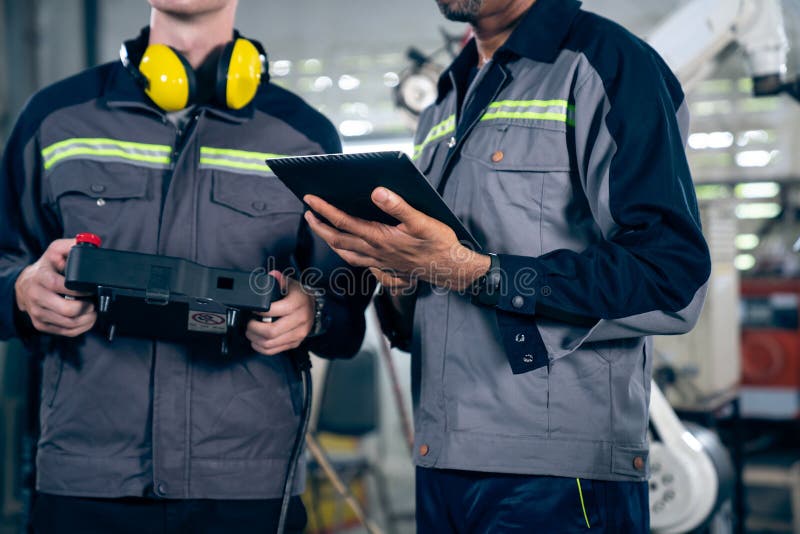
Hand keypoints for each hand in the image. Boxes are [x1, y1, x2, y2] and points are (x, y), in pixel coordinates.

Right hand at [14, 238, 95, 336]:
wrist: (25, 285)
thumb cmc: (46, 268)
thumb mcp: (56, 251)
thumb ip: (72, 245)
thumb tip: (90, 244)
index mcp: (41, 278)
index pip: (62, 287)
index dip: (80, 290)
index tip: (91, 289)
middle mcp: (37, 297)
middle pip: (68, 310)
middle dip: (87, 308)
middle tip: (94, 302)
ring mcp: (38, 313)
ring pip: (69, 324)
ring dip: (87, 319)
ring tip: (93, 311)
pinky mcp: (41, 325)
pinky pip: (66, 332)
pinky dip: (81, 328)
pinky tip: (86, 319)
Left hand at [246, 270, 314, 355]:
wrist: (313, 307)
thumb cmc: (299, 295)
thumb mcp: (290, 284)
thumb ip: (279, 279)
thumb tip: (272, 275)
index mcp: (298, 303)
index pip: (273, 311)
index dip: (258, 312)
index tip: (252, 310)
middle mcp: (300, 320)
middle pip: (271, 331)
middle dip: (254, 329)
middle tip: (248, 324)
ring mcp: (298, 333)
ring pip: (271, 343)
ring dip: (255, 339)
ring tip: (250, 332)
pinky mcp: (295, 342)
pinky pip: (275, 350)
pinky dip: (262, 348)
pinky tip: (256, 341)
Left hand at [304, 187, 489, 291]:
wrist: (450, 269)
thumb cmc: (438, 244)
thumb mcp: (422, 221)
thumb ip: (399, 206)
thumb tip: (377, 193)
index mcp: (380, 238)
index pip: (344, 222)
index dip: (325, 210)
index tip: (311, 199)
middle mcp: (375, 251)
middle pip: (337, 239)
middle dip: (319, 225)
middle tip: (307, 213)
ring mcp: (378, 261)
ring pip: (345, 252)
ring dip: (329, 240)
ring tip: (320, 228)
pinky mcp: (384, 266)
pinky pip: (357, 261)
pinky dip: (344, 253)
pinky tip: (344, 248)